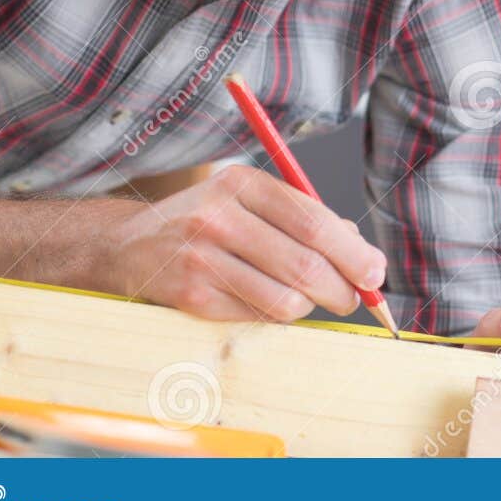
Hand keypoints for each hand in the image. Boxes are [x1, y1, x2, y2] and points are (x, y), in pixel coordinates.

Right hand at [102, 165, 384, 321]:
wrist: (125, 245)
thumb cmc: (203, 221)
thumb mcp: (248, 199)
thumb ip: (302, 216)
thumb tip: (359, 250)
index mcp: (243, 183)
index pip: (314, 222)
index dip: (354, 253)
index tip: (375, 273)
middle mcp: (220, 217)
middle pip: (305, 264)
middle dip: (343, 288)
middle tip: (355, 298)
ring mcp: (202, 259)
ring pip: (285, 300)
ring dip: (310, 307)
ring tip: (309, 299)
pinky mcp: (191, 297)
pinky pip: (256, 317)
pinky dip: (275, 316)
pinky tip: (269, 302)